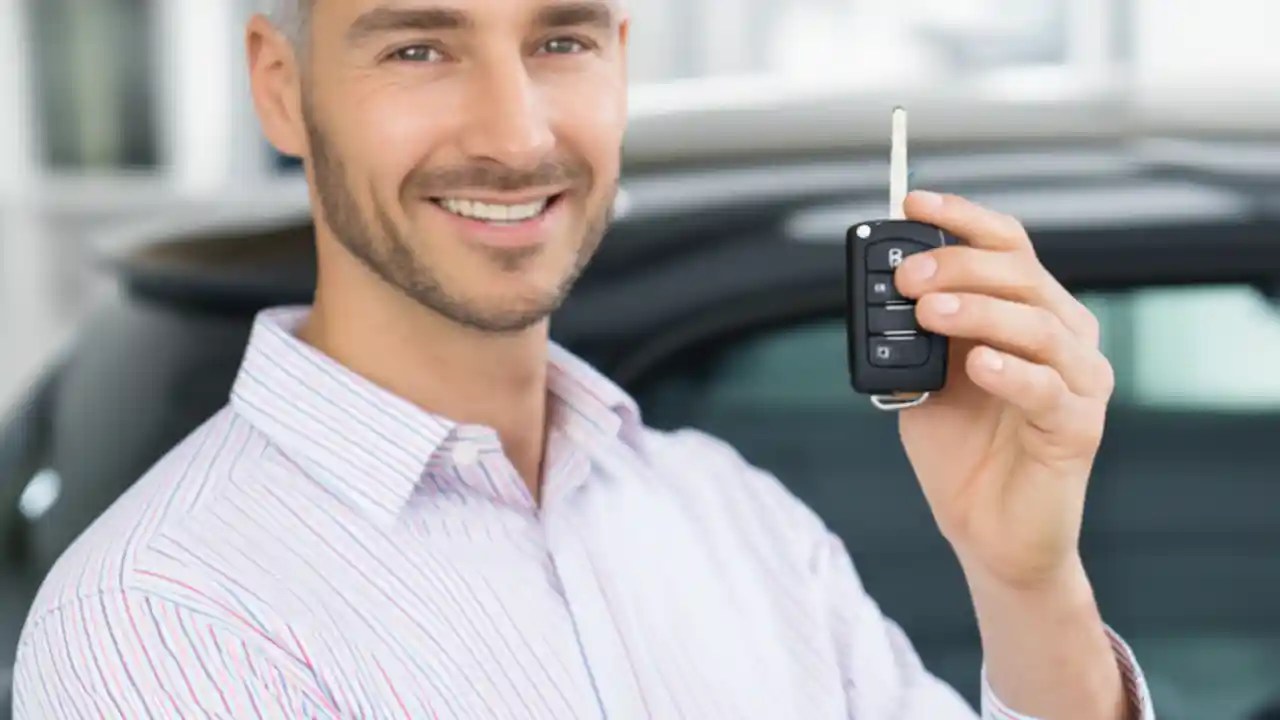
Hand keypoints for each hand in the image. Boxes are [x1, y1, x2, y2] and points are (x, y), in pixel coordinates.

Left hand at [893, 190, 1115, 589]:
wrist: (987, 534)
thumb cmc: (961, 452)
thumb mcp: (927, 378)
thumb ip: (918, 335)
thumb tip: (888, 287)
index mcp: (1028, 313)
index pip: (1008, 246)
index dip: (963, 218)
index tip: (913, 203)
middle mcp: (1063, 337)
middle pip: (1021, 276)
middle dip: (959, 266)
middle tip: (908, 278)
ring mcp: (1079, 381)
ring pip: (1038, 324)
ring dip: (978, 311)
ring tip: (929, 314)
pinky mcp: (1079, 428)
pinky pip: (1049, 389)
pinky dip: (1011, 371)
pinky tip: (976, 365)